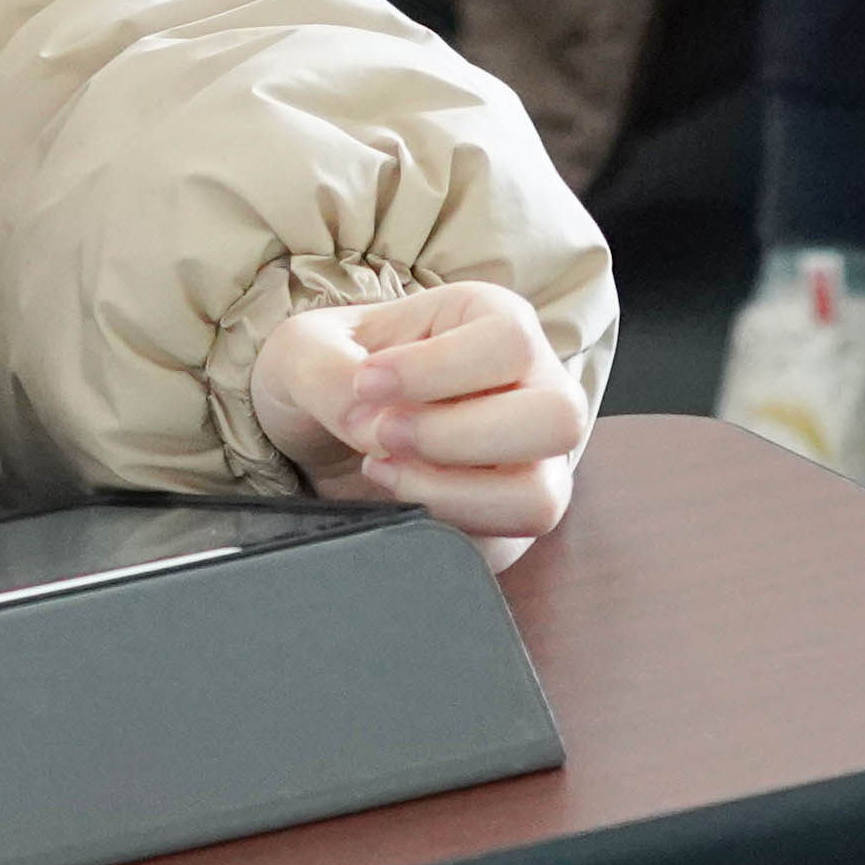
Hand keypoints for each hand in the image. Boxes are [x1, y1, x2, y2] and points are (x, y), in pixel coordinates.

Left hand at [251, 282, 589, 561]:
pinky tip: (395, 500)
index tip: (367, 383)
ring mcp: (531, 459)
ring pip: (540, 495)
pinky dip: (443, 529)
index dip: (436, 370)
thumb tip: (371, 425)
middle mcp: (532, 386)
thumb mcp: (305, 348)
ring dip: (452, 493)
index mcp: (492, 320)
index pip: (509, 342)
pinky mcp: (509, 520)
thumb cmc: (331, 368)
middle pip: (558, 418)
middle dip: (456, 436)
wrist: (319, 428)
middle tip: (384, 434)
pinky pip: (504, 544)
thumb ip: (328, 372)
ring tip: (383, 469)